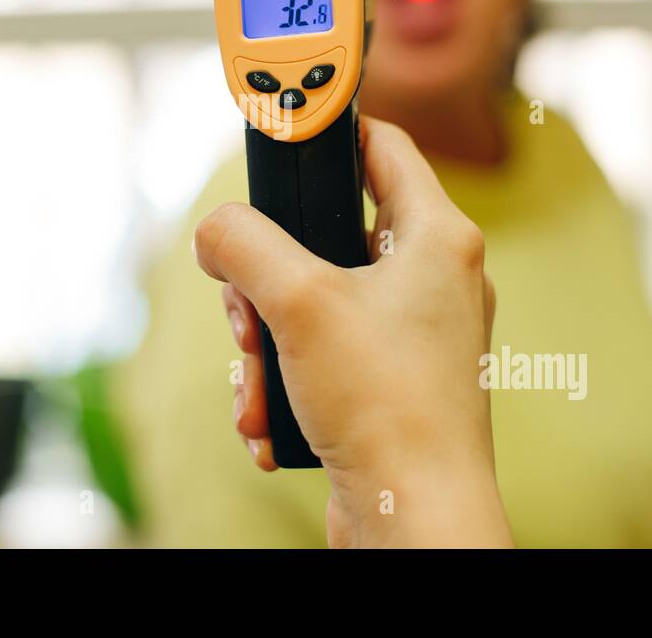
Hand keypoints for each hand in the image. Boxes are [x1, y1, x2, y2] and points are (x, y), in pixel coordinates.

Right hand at [193, 116, 510, 546]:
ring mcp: (416, 334)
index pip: (380, 145)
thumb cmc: (385, 404)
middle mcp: (434, 279)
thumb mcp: (297, 302)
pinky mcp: (393, 382)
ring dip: (266, 343)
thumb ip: (243, 244)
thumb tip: (214, 230)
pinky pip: (320, 357)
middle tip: (248, 306)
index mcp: (437, 237)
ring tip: (262, 381)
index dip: (326, 132)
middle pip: (326, 235)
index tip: (278, 137)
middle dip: (268, 277)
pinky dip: (286, 383)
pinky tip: (272, 422)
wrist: (415, 519)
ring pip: (312, 304)